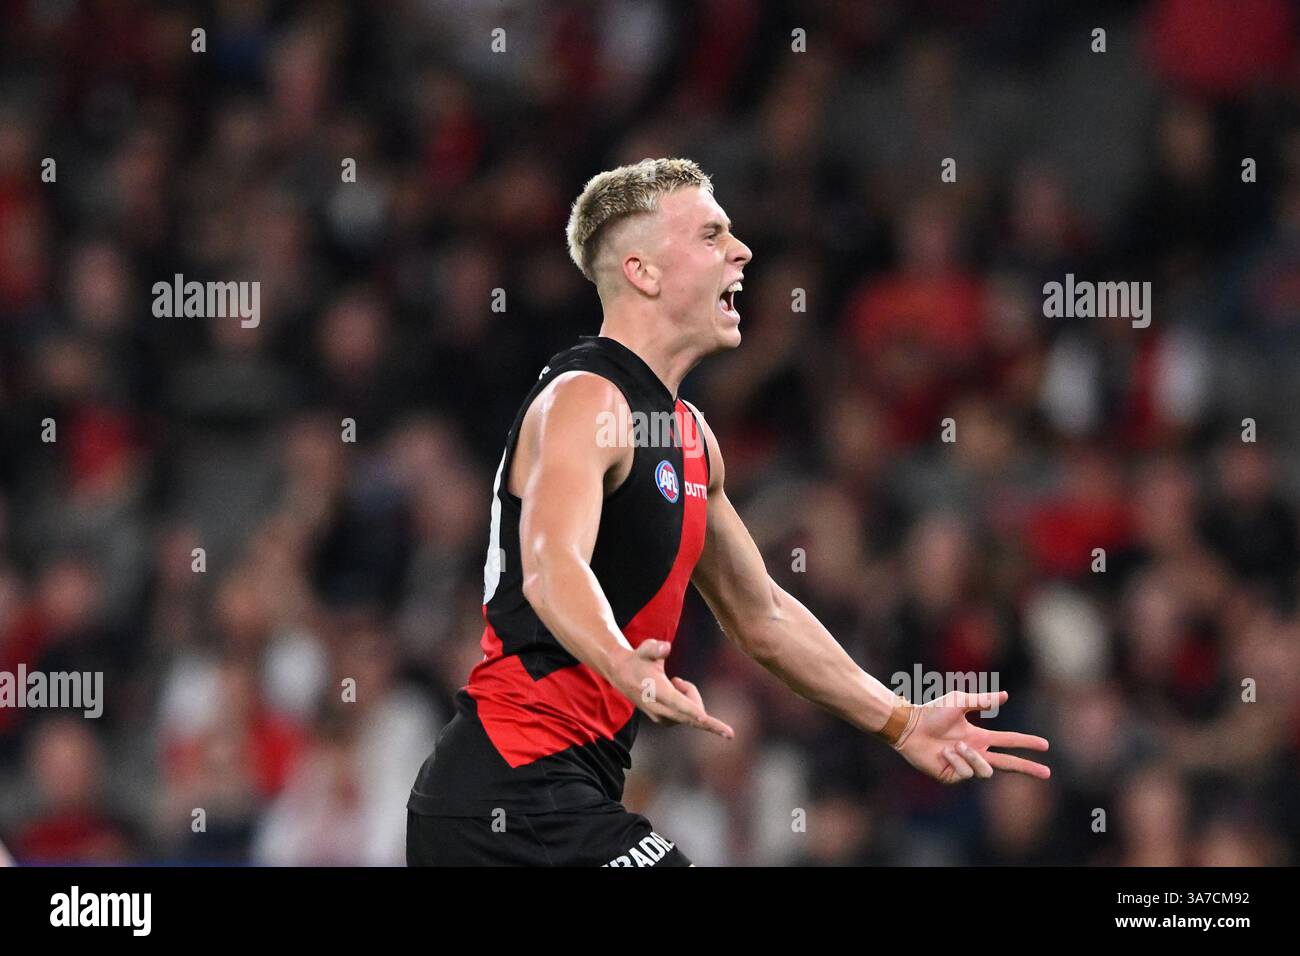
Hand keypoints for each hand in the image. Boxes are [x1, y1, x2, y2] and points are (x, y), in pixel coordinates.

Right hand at [608, 640, 734, 738]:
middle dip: (704, 712)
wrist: (622, 675)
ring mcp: (662, 718)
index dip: (694, 712)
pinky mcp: (665, 721)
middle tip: (691, 695)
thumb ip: (655, 648)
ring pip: (692, 713)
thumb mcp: (644, 649)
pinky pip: (688, 715)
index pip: (679, 704)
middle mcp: (660, 709)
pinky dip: (687, 702)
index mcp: (658, 692)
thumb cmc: (638, 660)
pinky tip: (673, 689)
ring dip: (691, 696)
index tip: (706, 720)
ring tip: (674, 680)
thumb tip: (666, 648)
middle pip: (692, 715)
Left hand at [894, 690, 1049, 784]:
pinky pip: (966, 773)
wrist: (910, 727)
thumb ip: (982, 700)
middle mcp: (975, 752)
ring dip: (972, 757)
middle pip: (1008, 764)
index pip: (1009, 741)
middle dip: (1027, 768)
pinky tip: (943, 753)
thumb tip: (1006, 696)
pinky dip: (956, 760)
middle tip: (1047, 773)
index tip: (1045, 745)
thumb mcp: (960, 702)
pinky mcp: (953, 776)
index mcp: (979, 737)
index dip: (1026, 743)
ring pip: (986, 769)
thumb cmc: (931, 712)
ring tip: (955, 746)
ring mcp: (965, 766)